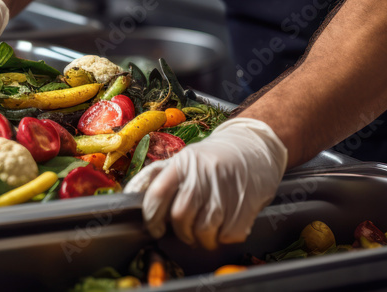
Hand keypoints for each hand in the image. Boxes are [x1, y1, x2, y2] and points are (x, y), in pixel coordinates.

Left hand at [124, 117, 286, 248]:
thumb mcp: (185, 159)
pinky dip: (224, 238)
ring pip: (204, 230)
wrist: (254, 146)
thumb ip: (161, 176)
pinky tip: (225, 227)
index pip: (157, 193)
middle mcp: (202, 175)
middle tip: (185, 233)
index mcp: (183, 163)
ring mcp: (225, 189)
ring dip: (202, 240)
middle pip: (180, 215)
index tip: (155, 229)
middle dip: (181, 232)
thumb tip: (132, 194)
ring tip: (204, 234)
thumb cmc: (213, 159)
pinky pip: (229, 235)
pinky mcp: (247, 204)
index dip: (152, 217)